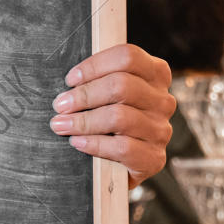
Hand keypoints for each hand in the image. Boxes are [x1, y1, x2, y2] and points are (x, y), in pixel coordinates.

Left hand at [49, 43, 174, 187]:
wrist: (121, 166)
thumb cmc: (110, 120)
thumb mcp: (109, 93)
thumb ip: (99, 79)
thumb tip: (71, 79)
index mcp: (155, 75)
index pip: (128, 57)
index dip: (95, 65)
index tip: (70, 80)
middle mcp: (163, 100)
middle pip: (122, 85)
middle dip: (84, 95)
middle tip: (60, 104)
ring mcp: (161, 129)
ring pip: (119, 117)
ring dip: (84, 121)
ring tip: (61, 124)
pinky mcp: (154, 157)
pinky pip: (122, 147)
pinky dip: (94, 144)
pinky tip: (78, 142)